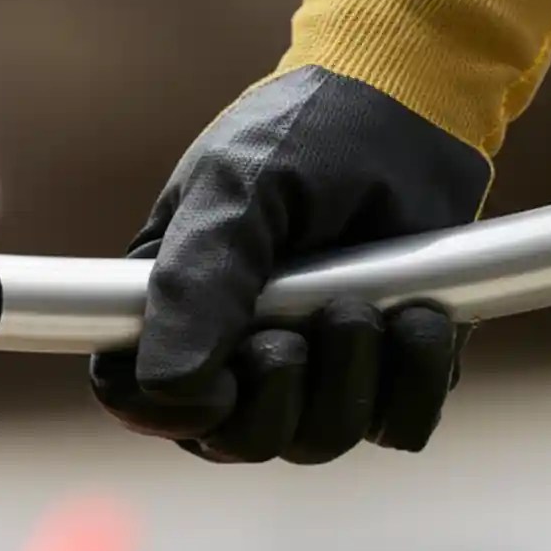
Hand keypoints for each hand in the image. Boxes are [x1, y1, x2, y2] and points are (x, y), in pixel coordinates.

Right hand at [90, 68, 477, 463]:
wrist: (410, 108)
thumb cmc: (304, 133)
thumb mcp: (236, 188)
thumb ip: (196, 283)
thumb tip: (168, 384)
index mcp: (172, 304)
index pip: (135, 398)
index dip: (169, 413)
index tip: (219, 383)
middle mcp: (234, 349)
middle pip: (235, 441)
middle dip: (279, 392)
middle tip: (308, 319)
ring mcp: (314, 367)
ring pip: (318, 442)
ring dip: (351, 374)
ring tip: (364, 299)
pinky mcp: (387, 372)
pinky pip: (399, 428)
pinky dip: (415, 380)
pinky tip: (415, 317)